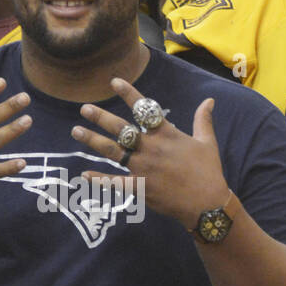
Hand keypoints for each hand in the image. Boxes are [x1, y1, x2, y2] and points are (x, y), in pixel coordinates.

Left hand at [72, 78, 229, 230]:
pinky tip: (84, 174)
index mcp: (167, 134)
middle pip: (121, 129)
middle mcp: (151, 148)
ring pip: (113, 151)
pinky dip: (99, 179)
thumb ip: (203, 120)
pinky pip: (115, 182)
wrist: (207, 204)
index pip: (144, 109)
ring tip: (76, 131)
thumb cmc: (209, 172)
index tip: (113, 81)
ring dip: (93, 140)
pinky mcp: (140, 187)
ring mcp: (143, 168)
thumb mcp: (207, 143)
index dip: (128, 94)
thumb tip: (209, 100)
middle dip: (101, 117)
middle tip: (84, 108)